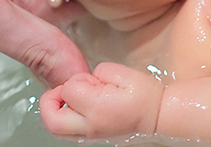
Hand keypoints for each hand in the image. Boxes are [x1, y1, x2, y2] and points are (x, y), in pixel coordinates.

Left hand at [39, 62, 164, 138]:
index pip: (68, 90)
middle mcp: (90, 126)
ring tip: (73, 98)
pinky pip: (67, 131)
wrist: (159, 118)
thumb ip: (99, 72)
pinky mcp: (92, 138)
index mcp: (98, 108)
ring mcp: (90, 135)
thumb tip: (86, 79)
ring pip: (57, 129)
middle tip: (62, 90)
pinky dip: (66, 118)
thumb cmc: (146, 96)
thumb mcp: (124, 73)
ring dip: (57, 111)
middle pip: (52, 120)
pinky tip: (80, 107)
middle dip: (50, 101)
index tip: (90, 78)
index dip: (75, 79)